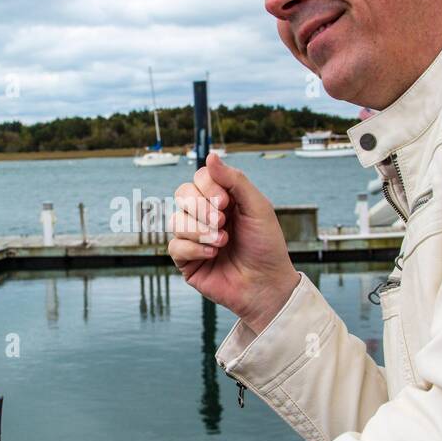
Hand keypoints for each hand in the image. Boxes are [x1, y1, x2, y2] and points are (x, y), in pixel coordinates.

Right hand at [167, 151, 299, 332]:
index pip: (199, 178)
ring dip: (200, 230)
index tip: (226, 202)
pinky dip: (194, 248)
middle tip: (223, 222)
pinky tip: (213, 255)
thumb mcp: (257, 207)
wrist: (267, 284)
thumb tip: (210, 155)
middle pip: (182, 194)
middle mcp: (205, 216)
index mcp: (222, 200)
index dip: (207, 186)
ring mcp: (194, 238)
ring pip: (176, 220)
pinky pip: (175, 245)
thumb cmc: (266, 246)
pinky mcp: (186, 260)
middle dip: (201, 208)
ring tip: (222, 242)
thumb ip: (234, 180)